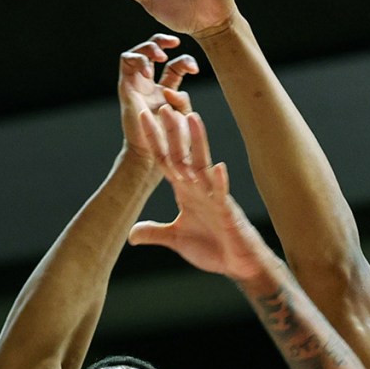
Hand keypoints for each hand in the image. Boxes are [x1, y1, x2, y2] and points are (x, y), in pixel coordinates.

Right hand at [118, 33, 197, 158]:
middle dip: (163, 41)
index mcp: (164, 91)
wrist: (150, 156)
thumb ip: (182, 99)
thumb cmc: (169, 142)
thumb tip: (172, 88)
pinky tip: (149, 70)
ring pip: (137, 52)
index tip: (195, 69)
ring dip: (150, 47)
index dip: (185, 61)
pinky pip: (126, 61)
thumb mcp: (183, 117)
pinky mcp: (125, 87)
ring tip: (161, 55)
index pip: (174, 66)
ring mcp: (136, 85)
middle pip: (152, 52)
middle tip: (175, 42)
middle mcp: (148, 85)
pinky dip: (138, 58)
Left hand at [128, 107, 269, 282]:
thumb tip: (131, 234)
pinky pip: (223, 194)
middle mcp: (199, 187)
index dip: (154, 140)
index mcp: (185, 190)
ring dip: (197, 143)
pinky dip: (220, 182)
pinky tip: (219, 167)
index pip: (166, 159)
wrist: (239, 264)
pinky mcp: (227, 212)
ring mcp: (214, 197)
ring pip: (203, 165)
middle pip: (182, 153)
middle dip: (172, 131)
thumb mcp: (176, 239)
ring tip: (191, 118)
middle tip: (163, 104)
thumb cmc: (212, 248)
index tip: (142, 117)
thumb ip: (155, 232)